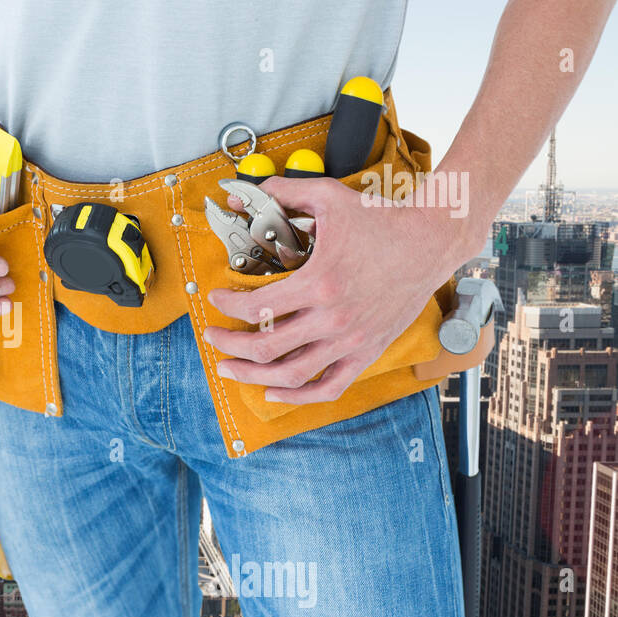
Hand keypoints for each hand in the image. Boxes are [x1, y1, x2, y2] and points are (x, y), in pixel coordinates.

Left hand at [201, 176, 479, 403]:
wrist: (432, 239)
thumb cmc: (382, 218)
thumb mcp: (328, 197)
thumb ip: (283, 193)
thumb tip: (245, 192)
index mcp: (319, 283)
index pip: (255, 307)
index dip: (227, 306)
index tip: (216, 300)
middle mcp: (333, 319)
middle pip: (265, 348)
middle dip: (229, 345)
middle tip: (212, 338)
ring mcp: (351, 341)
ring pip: (290, 375)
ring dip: (252, 376)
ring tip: (230, 368)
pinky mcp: (367, 352)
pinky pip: (329, 387)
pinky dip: (298, 397)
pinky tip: (274, 392)